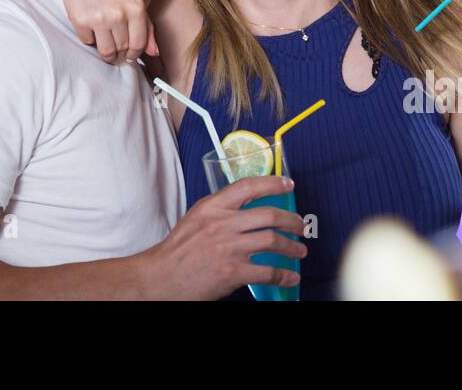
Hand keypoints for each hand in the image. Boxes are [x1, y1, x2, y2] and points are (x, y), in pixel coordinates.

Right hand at [51, 0, 156, 63]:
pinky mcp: (80, 20)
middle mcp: (119, 15)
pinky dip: (89, 38)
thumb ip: (146, 25)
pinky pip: (87, 41)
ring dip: (106, 53)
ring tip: (104, 44)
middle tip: (115, 49)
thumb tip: (154, 53)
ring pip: (106, 51)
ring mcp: (99, 18)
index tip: (128, 54)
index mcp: (136, 8)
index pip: (139, 45)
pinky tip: (90, 27)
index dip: (134, 54)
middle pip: (122, 50)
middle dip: (119, 53)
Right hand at [139, 175, 304, 298]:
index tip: (288, 184)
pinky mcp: (232, 272)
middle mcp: (222, 224)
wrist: (160, 278)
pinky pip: (268, 271)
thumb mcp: (196, 218)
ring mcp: (228, 248)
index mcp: (212, 207)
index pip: (248, 186)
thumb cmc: (177, 251)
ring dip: (292, 247)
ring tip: (299, 251)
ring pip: (273, 241)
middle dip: (291, 220)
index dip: (272, 183)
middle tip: (300, 226)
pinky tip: (290, 276)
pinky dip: (284, 275)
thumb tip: (247, 208)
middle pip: (269, 214)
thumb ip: (219, 210)